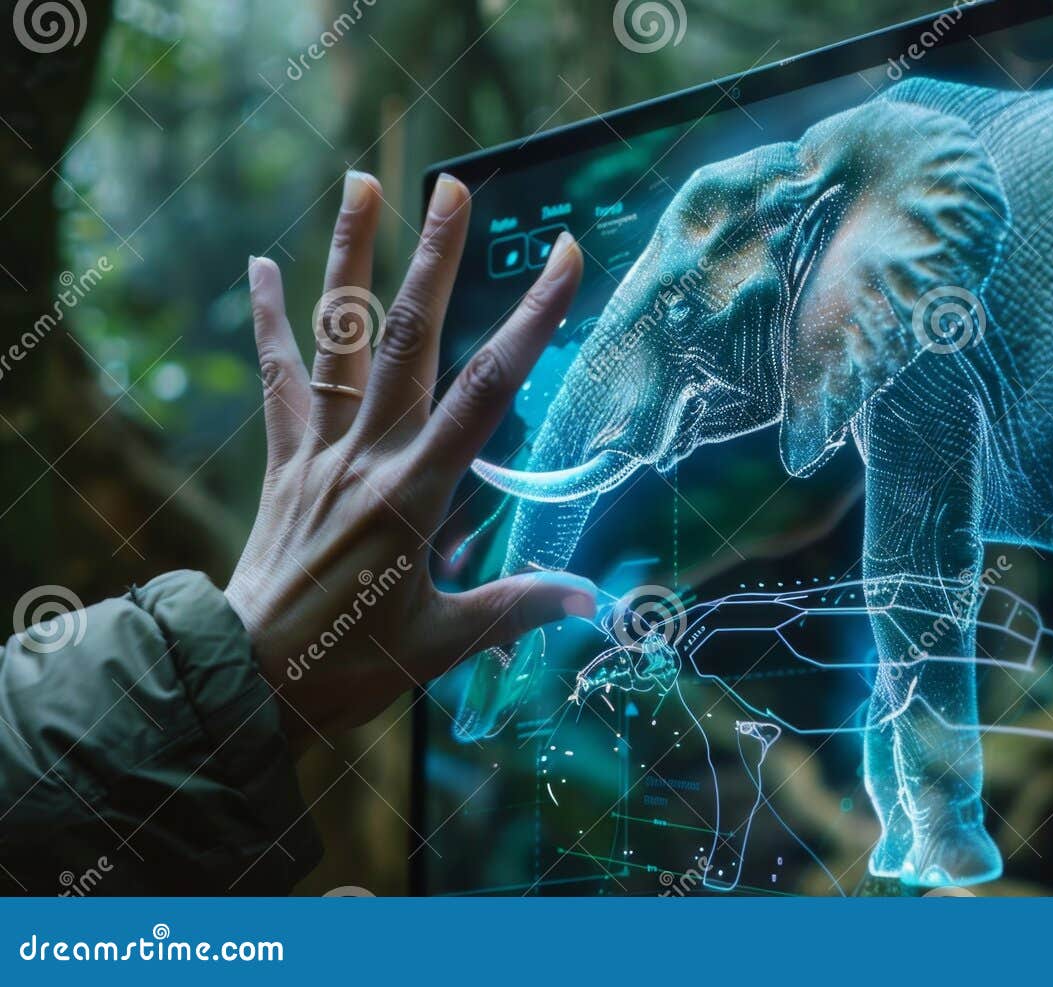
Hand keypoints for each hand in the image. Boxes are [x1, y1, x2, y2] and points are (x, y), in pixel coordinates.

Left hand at [229, 171, 595, 753]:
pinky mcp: (286, 464)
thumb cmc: (348, 668)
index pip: (488, 390)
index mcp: (416, 492)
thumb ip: (516, 609)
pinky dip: (269, 323)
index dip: (531, 319)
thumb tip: (591, 600)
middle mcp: (367, 455)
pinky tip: (259, 265)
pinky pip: (279, 382)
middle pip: (408, 340)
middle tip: (454, 186)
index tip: (566, 258)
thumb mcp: (443, 644)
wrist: (242, 681)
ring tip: (362, 183)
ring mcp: (320, 453)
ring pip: (338, 341)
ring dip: (350, 258)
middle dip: (435, 259)